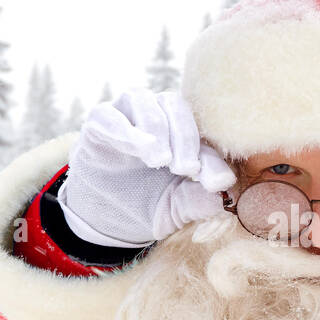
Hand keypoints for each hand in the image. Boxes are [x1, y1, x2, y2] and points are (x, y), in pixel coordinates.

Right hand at [60, 88, 236, 246]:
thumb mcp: (174, 210)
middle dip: (184, 137)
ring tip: (160, 160)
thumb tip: (221, 198)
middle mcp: (158, 116)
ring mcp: (127, 115)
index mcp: (184, 134)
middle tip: (185, 169)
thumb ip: (196, 202)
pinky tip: (138, 150)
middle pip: (176, 106)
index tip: (217, 183)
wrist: (105, 219)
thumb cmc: (146, 206)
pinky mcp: (98, 122)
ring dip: (156, 128)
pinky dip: (125, 131)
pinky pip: (110, 115)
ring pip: (145, 101)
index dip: (213, 159)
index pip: (203, 137)